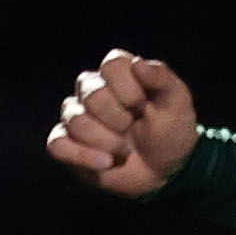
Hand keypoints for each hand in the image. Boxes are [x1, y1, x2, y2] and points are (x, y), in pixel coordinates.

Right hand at [45, 50, 197, 197]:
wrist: (166, 170)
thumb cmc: (170, 132)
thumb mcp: (178, 104)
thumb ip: (162, 79)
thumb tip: (138, 64)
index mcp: (118, 74)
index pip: (112, 65)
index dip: (129, 89)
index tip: (144, 106)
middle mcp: (92, 90)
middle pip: (92, 93)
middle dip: (119, 118)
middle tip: (133, 129)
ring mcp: (77, 117)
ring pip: (75, 119)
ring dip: (106, 140)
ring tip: (125, 151)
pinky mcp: (68, 145)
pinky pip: (57, 144)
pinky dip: (82, 155)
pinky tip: (106, 163)